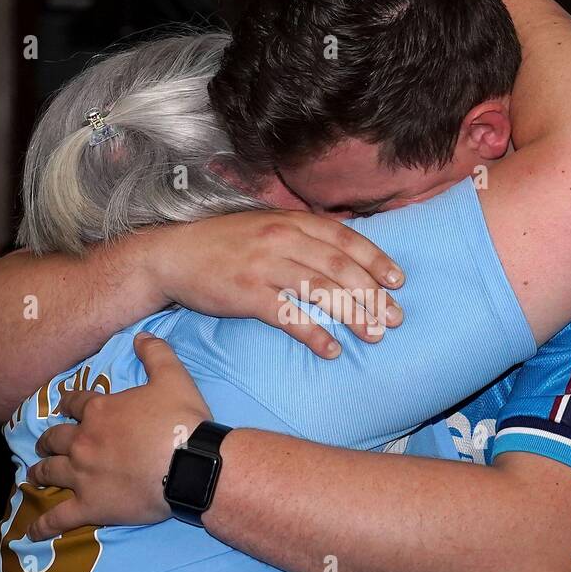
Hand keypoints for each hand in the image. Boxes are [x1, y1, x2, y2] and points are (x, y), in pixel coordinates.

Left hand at [26, 333, 209, 539]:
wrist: (191, 465)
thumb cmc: (182, 421)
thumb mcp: (173, 377)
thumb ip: (155, 353)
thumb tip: (140, 335)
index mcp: (100, 411)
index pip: (75, 403)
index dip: (68, 403)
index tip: (65, 406)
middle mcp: (84, 441)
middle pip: (56, 438)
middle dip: (49, 439)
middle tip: (46, 442)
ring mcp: (83, 475)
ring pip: (51, 472)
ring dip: (40, 472)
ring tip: (34, 475)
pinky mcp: (90, 506)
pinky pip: (59, 517)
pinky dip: (44, 524)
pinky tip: (32, 532)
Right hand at [148, 211, 404, 357]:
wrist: (172, 255)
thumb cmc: (224, 245)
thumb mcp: (265, 226)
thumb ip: (301, 235)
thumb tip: (342, 251)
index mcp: (290, 221)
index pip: (345, 239)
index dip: (375, 260)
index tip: (398, 282)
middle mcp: (282, 239)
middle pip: (340, 267)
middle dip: (373, 295)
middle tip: (394, 319)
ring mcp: (264, 265)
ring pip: (321, 290)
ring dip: (352, 315)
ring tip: (373, 335)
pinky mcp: (247, 293)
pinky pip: (290, 316)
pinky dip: (314, 334)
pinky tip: (331, 350)